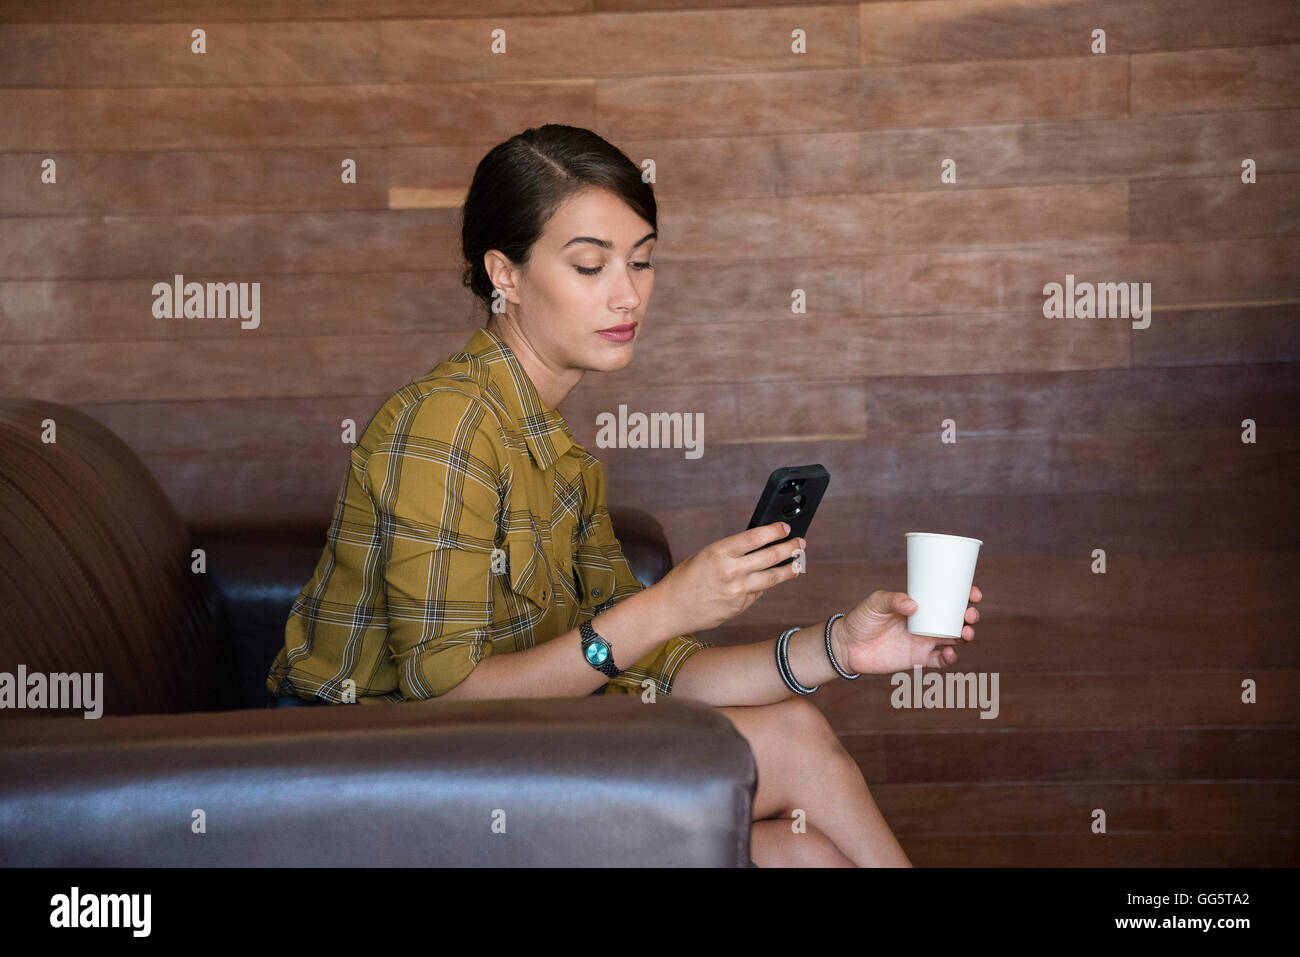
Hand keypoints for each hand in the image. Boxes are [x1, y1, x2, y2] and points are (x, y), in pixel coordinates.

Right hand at [649, 521, 805, 634]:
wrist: (671, 609)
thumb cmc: (684, 579)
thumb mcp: (705, 556)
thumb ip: (731, 553)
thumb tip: (758, 547)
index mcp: (719, 552)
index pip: (755, 538)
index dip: (774, 531)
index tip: (785, 527)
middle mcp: (731, 572)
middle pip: (770, 557)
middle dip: (789, 548)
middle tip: (800, 543)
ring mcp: (737, 592)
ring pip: (771, 579)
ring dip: (788, 570)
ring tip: (798, 563)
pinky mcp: (739, 607)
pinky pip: (758, 593)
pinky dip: (764, 586)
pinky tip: (768, 580)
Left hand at [832, 585, 982, 675]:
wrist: (847, 646)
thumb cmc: (861, 619)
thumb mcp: (875, 603)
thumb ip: (892, 600)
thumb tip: (913, 605)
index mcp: (920, 605)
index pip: (948, 598)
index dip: (966, 595)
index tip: (974, 593)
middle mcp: (926, 623)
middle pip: (958, 619)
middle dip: (970, 616)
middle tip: (969, 614)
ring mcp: (924, 641)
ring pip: (955, 639)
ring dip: (966, 636)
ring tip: (965, 633)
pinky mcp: (918, 659)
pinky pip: (941, 660)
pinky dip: (950, 658)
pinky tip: (950, 653)